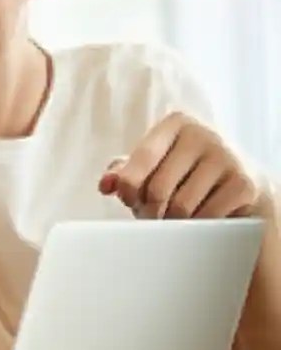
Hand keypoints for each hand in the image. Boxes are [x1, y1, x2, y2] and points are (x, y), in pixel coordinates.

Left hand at [100, 112, 261, 218]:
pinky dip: (195, 226)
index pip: (142, 158)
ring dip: (171, 221)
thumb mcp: (154, 164)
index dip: (129, 186)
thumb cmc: (184, 173)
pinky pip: (205, 218)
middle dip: (149, 210)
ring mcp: (227, 158)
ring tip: (173, 215)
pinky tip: (198, 218)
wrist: (240, 183)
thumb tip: (107, 184)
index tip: (129, 199)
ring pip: (180, 208)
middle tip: (152, 214)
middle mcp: (204, 134)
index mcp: (176, 123)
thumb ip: (124, 171)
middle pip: (158, 189)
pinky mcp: (244, 184)